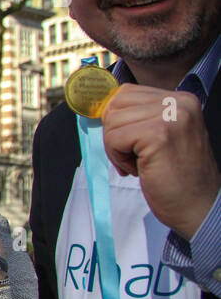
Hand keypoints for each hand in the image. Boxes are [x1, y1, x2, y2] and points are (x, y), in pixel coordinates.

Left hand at [100, 84, 220, 238]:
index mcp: (180, 99)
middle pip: (115, 104)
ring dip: (116, 147)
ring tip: (139, 163)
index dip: (117, 120)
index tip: (131, 143)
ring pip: (112, 121)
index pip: (126, 93)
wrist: (197, 206)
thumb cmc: (175, 176)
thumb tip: (100, 107)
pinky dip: (117, 157)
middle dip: (114, 133)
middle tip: (134, 156)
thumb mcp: (161, 135)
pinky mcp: (158, 134)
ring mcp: (171, 116)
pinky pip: (113, 138)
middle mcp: (179, 102)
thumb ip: (138, 116)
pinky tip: (137, 169)